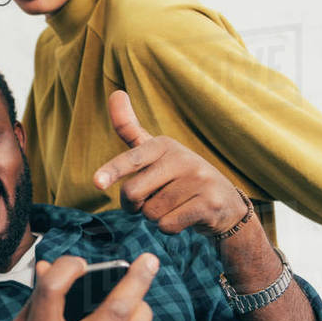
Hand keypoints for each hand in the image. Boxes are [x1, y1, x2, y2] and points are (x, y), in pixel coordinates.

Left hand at [92, 91, 245, 235]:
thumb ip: (131, 128)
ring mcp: (199, 180)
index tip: (96, 182)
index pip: (131, 159)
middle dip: (133, 205)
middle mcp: (182, 158)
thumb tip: (115, 92)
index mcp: (164, 144)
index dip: (112, 171)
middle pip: (133, 193)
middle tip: (149, 201)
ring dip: (155, 216)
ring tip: (175, 205)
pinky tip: (186, 216)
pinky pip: (168, 225)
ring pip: (150, 213)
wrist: (225, 204)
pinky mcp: (209, 204)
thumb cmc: (180, 177)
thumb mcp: (156, 152)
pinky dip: (170, 228)